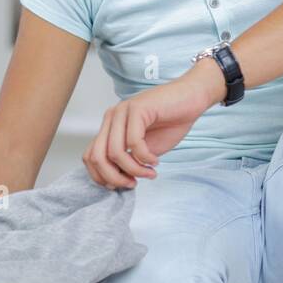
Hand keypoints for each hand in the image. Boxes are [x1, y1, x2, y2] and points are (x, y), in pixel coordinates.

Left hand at [83, 59, 224, 189]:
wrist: (192, 97)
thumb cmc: (170, 122)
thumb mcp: (144, 149)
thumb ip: (129, 161)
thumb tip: (116, 180)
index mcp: (109, 127)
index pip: (90, 156)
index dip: (102, 176)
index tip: (122, 185)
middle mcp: (111, 118)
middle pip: (97, 157)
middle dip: (114, 177)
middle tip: (133, 183)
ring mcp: (122, 111)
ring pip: (114, 152)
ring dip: (133, 169)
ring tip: (149, 173)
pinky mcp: (137, 108)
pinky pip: (133, 142)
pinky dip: (145, 157)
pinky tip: (155, 160)